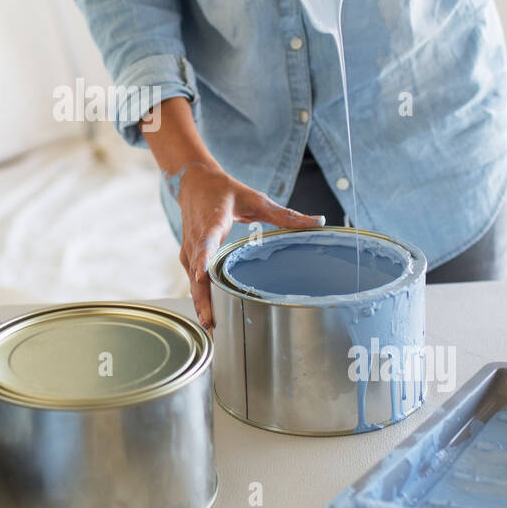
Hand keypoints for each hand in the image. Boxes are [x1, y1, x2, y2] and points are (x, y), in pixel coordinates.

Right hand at [175, 162, 319, 329]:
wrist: (193, 181)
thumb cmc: (224, 191)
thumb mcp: (256, 199)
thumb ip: (286, 215)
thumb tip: (318, 221)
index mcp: (213, 221)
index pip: (206, 241)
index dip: (203, 259)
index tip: (201, 274)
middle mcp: (197, 238)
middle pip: (196, 271)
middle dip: (202, 296)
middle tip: (210, 321)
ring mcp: (189, 248)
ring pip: (192, 279)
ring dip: (199, 301)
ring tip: (210, 325)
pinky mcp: (188, 256)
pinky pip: (192, 279)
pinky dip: (199, 296)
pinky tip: (207, 314)